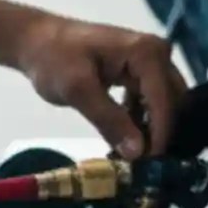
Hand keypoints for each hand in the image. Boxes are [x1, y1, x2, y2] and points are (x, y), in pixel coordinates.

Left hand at [16, 15, 187, 158]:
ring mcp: (150, 61)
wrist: (35, 40)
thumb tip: (137, 153)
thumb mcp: (78, 91)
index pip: (164, 101)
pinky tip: (125, 140)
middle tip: (145, 166)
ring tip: (132, 157)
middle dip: (160, 134)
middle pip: (172, 102)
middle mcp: (157, 53)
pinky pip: (149, 101)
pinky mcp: (139, 71)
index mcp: (147, 53)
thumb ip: (109, 120)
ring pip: (163, 104)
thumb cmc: (53, 59)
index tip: (149, 167)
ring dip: (150, 129)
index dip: (159, 136)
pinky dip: (140, 121)